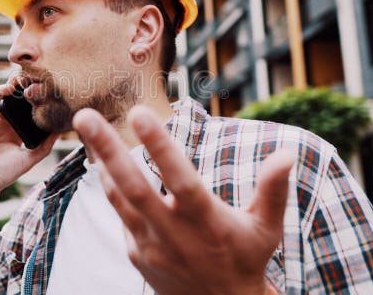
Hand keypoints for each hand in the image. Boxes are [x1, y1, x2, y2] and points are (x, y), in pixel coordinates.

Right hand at [0, 76, 57, 198]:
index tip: (43, 88)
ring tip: (10, 87)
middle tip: (27, 78)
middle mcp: (4, 122)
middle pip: (12, 97)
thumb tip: (60, 131)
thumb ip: (43, 146)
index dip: (33, 97)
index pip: (27, 107)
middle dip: (18, 87)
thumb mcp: (27, 160)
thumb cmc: (2, 175)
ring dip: (3, 90)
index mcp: (18, 129)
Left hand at [72, 105, 294, 294]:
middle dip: (108, 149)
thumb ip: (273, 190)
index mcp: (206, 222)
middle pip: (134, 186)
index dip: (160, 146)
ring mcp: (150, 245)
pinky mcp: (136, 253)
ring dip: (100, 161)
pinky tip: (103, 160)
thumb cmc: (246, 259)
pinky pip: (120, 213)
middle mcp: (173, 234)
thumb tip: (288, 152)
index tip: (140, 113)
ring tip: (86, 127)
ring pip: (119, 198)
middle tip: (84, 116)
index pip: (180, 178)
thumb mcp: (266, 228)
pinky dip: (110, 186)